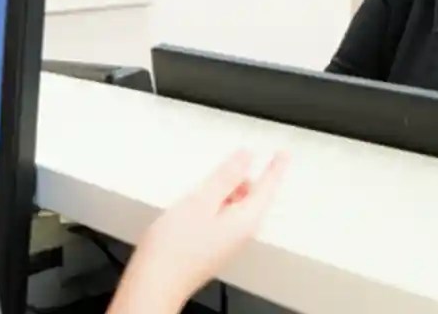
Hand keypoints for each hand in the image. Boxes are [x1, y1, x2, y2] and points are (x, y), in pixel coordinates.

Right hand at [107, 150, 288, 313]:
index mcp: (245, 221)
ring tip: (213, 178)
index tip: (283, 154)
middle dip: (246, 178)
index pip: (268, 187)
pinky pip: (225, 218)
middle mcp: (241, 234)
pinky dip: (219, 203)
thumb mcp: (201, 202)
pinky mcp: (213, 247)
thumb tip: (246, 158)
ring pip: (237, 208)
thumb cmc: (174, 248)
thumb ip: (226, 177)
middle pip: (253, 197)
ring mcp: (227, 242)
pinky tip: (201, 200)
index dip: (276, 167)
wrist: (155, 283)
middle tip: (237, 159)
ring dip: (230, 190)